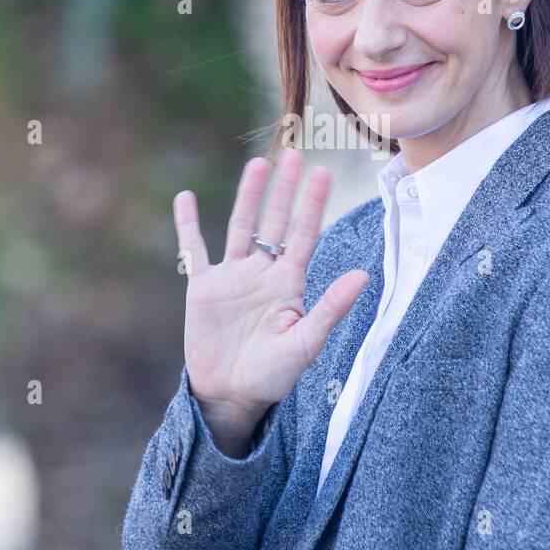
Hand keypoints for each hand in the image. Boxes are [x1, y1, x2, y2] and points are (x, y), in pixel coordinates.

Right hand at [172, 148, 369, 444]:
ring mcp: (232, 278)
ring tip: (257, 165)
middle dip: (285, 190)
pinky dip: (188, 224)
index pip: (303, 234)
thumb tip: (364, 275)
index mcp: (289, 283)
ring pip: (240, 227)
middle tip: (295, 153)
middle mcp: (262, 273)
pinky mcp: (202, 288)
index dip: (313, 204)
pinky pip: (194, 250)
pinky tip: (186, 198)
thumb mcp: (305, 343)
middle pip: (274, 221)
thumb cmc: (272, 375)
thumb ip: (331, 307)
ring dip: (248, 196)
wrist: (230, 396)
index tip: (324, 172)